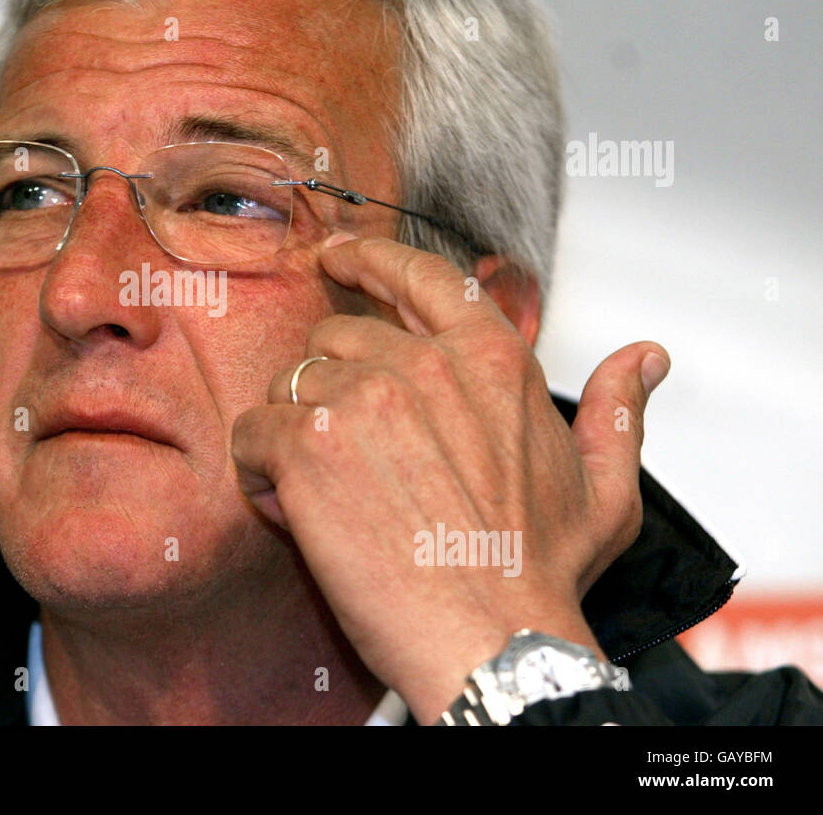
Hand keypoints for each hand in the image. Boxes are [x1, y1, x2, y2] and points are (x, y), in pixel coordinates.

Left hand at [231, 234, 670, 722]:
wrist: (491, 642)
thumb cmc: (538, 576)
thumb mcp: (605, 490)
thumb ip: (617, 412)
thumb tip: (644, 359)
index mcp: (490, 360)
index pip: (420, 274)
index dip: (371, 257)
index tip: (339, 254)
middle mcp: (422, 364)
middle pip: (341, 333)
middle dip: (334, 381)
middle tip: (348, 444)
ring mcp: (360, 399)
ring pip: (294, 381)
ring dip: (298, 427)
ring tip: (330, 486)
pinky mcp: (307, 446)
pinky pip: (254, 430)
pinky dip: (258, 465)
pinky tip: (288, 502)